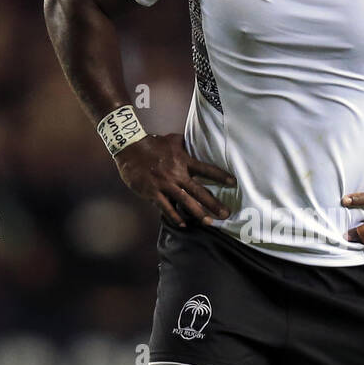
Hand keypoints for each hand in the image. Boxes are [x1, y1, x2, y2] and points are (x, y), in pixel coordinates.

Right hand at [114, 132, 235, 227]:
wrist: (130, 147)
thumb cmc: (152, 143)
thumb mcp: (173, 140)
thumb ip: (186, 144)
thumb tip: (196, 140)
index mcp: (184, 161)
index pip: (207, 169)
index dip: (221, 176)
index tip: (234, 183)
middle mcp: (177, 174)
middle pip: (199, 191)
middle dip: (214, 203)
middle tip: (226, 214)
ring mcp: (165, 184)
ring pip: (185, 202)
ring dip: (198, 213)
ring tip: (209, 222)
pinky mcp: (153, 192)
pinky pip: (166, 207)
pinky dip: (175, 217)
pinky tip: (183, 225)